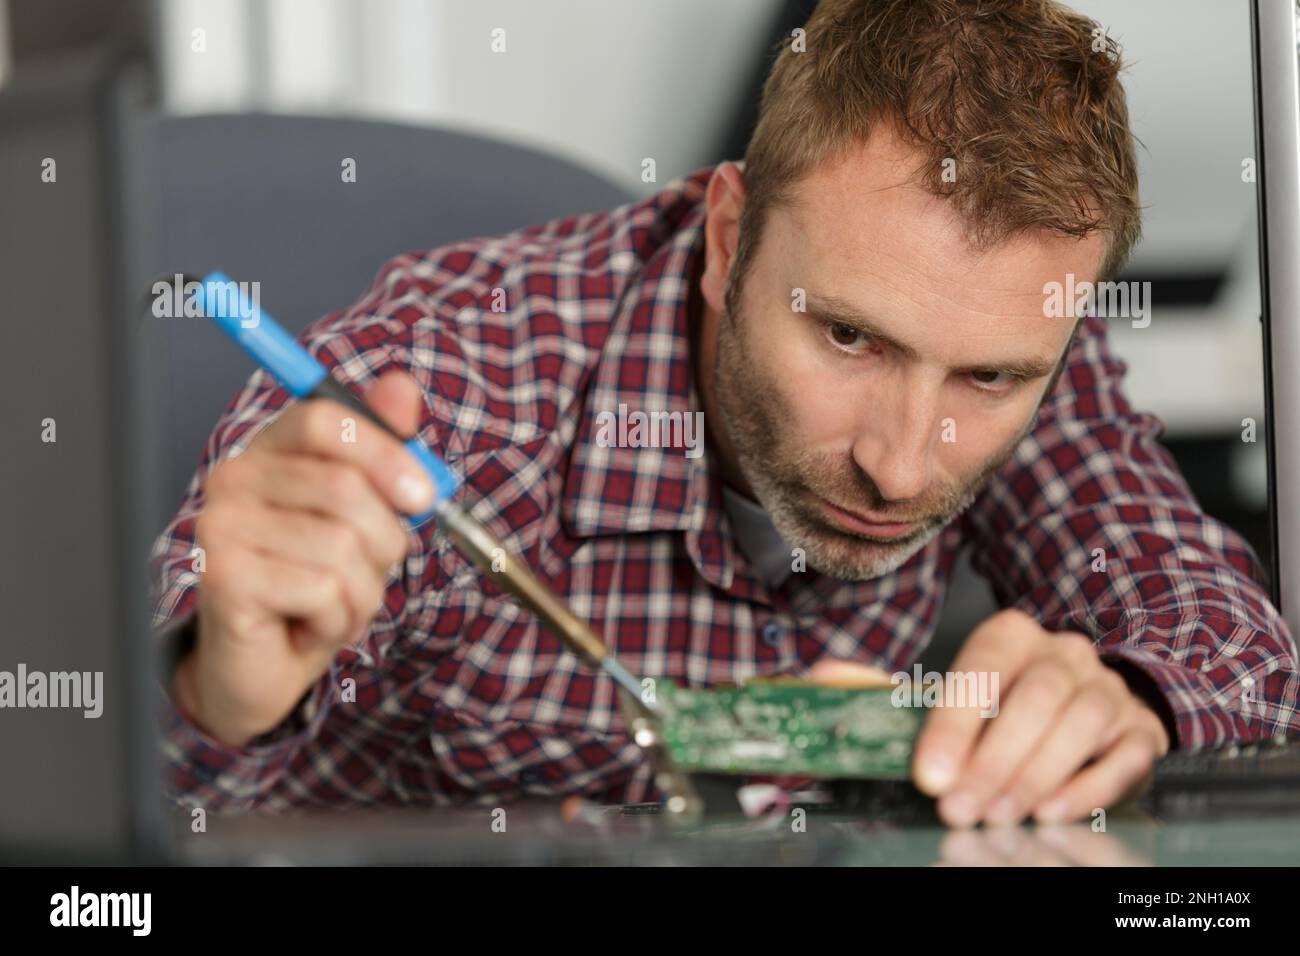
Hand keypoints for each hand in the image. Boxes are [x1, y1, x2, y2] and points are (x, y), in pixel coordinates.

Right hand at [174, 370, 433, 746]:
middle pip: (344, 488)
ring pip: (341, 547)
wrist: (268, 663)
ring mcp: (222, 526)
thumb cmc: (318, 581)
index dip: (386, 454)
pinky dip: (337, 619)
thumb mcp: (367, 514)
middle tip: (364, 570)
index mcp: (272, 450)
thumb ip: (385, 450)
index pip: (327, 420)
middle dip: (383, 543)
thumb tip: (401, 387)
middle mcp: (236, 478)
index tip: (421, 496)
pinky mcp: (223, 576)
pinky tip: (310, 625)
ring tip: (333, 603)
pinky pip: (322, 590)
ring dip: (361, 592)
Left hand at [806, 607, 1170, 827]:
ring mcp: (1107, 689)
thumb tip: (823, 678)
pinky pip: (1124, 756)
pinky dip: (1088, 788)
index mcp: (1010, 634)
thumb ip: (886, 690)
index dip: (953, 723)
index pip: (980, 667)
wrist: (1084, 699)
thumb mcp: (946, 691)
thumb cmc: (1002, 701)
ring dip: (1035, 775)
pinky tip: (1052, 811)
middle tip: (959, 808)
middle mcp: (1064, 653)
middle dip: (993, 759)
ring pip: (1080, 723)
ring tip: (998, 815)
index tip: (927, 774)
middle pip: (1036, 697)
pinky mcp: (1141, 730)